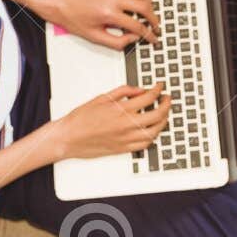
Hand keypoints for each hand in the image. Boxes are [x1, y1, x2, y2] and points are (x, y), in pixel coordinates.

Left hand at [40, 0, 159, 48]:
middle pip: (144, 7)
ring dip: (150, 4)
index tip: (153, 39)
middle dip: (154, 19)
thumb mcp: (94, 37)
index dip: (148, 35)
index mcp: (108, 14)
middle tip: (156, 27)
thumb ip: (117, 42)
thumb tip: (132, 39)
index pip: (137, 26)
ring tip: (150, 14)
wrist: (59, 2)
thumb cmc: (73, 18)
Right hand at [52, 82, 170, 159]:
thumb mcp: (102, 98)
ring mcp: (127, 139)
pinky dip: (153, 136)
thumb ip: (123, 92)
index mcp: (121, 109)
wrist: (69, 137)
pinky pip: (145, 144)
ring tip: (163, 114)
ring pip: (155, 131)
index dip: (158, 90)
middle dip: (167, 104)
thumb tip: (139, 90)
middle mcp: (126, 125)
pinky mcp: (124, 149)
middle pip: (158, 114)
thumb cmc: (81, 119)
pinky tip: (152, 130)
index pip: (149, 97)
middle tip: (167, 99)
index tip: (160, 87)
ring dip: (163, 121)